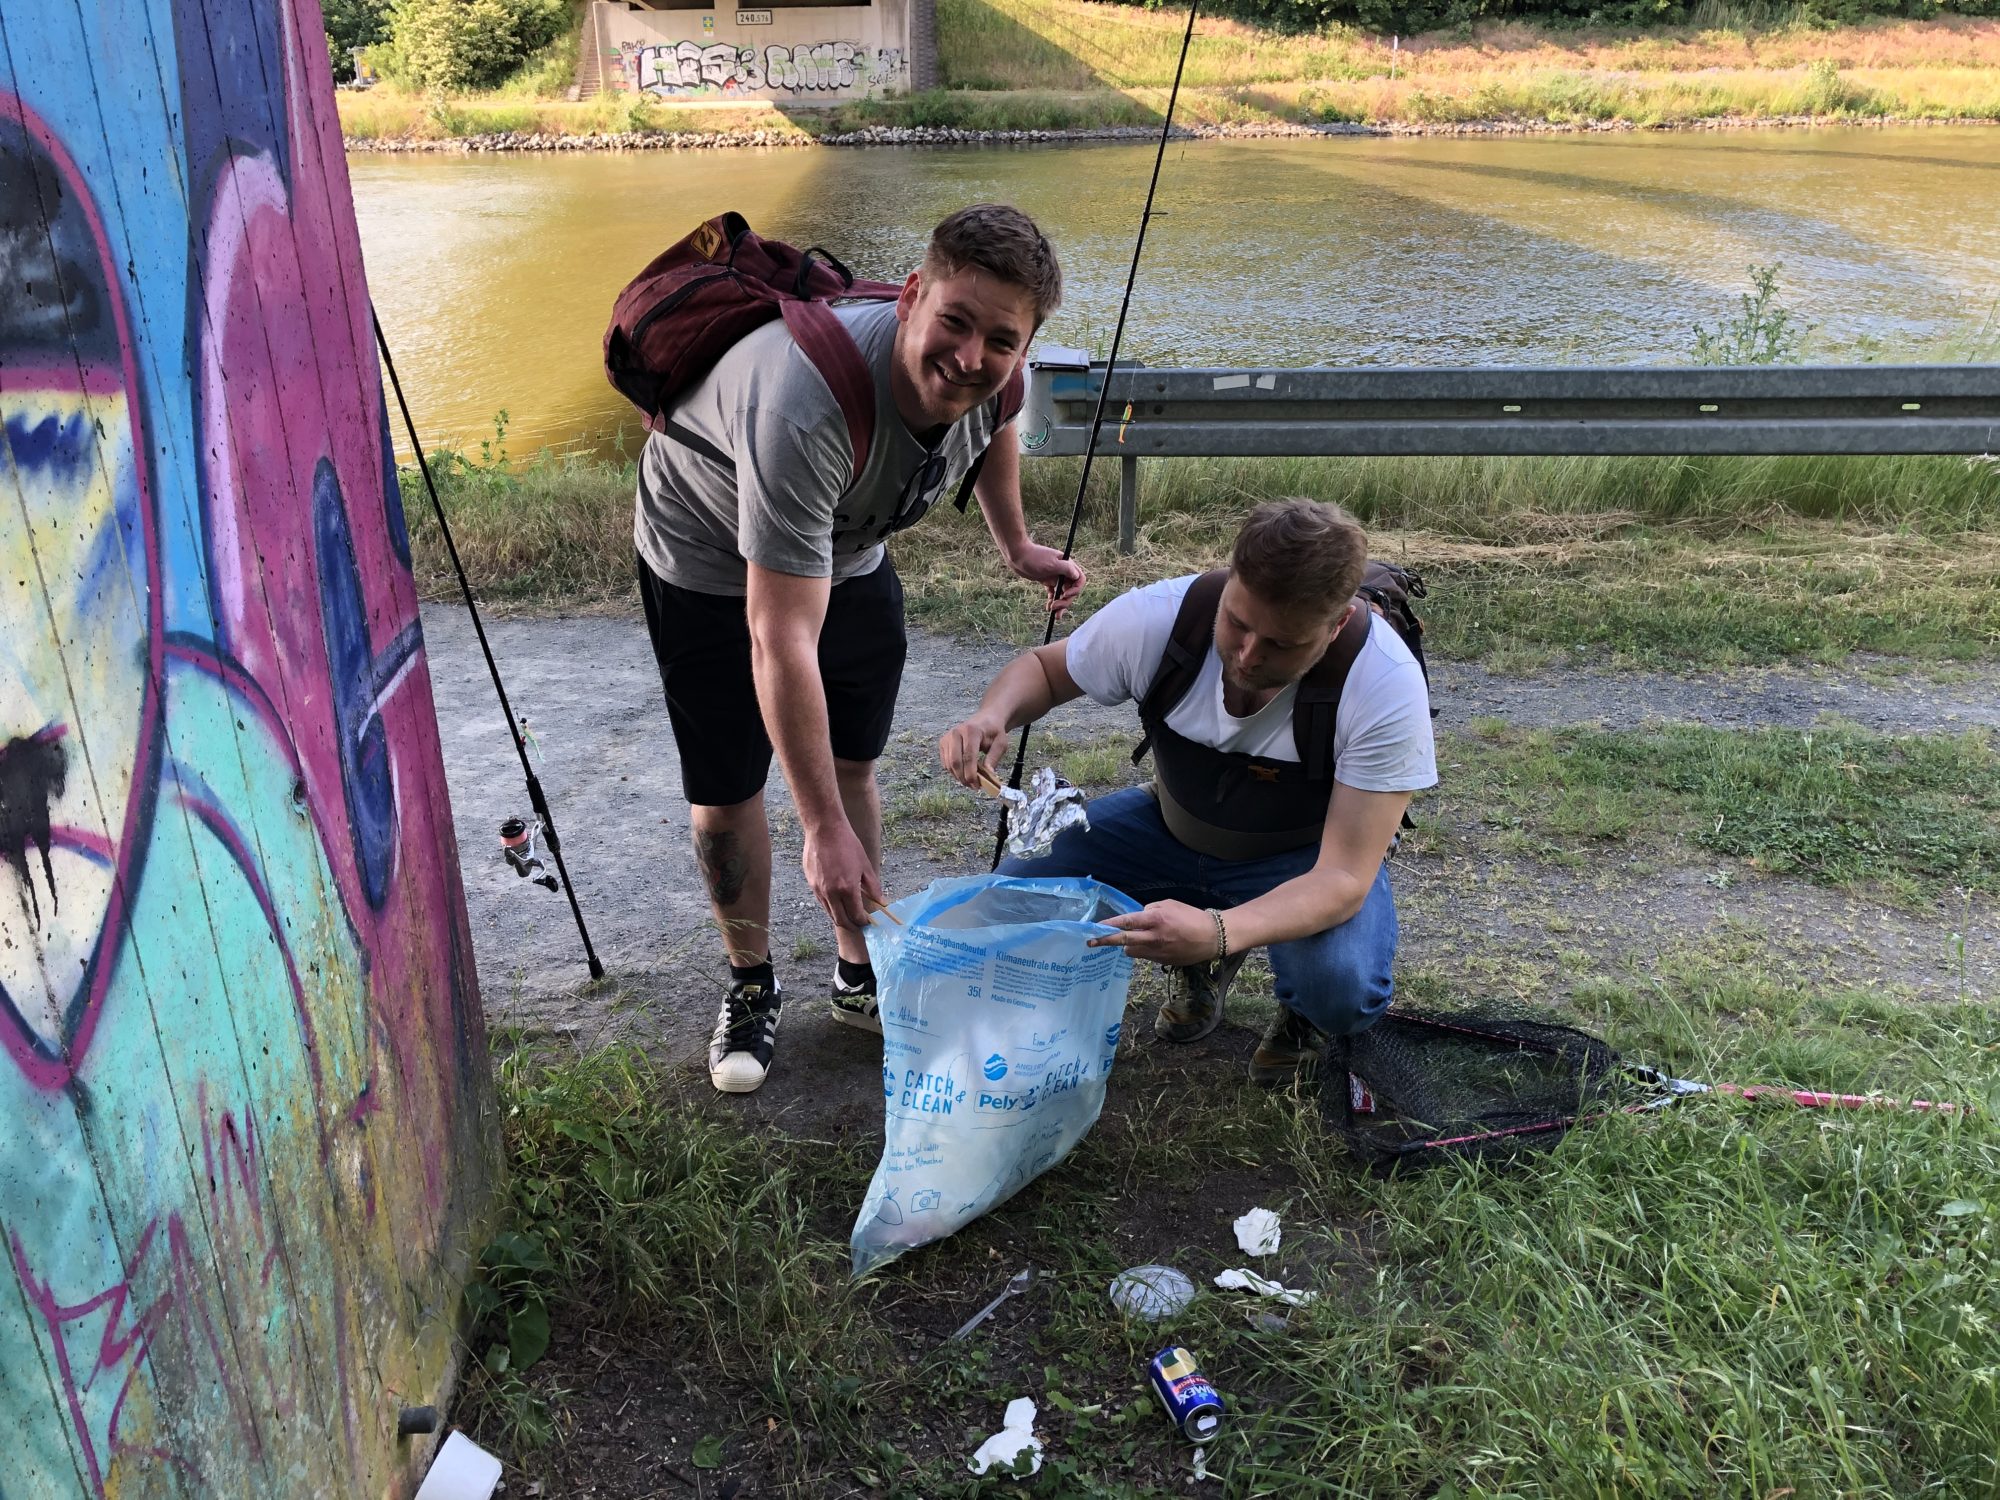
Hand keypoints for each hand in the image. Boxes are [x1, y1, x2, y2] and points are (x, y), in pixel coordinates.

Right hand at [802, 820, 884, 933]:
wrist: (824, 830)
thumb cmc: (847, 844)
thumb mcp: (865, 865)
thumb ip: (873, 886)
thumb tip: (881, 901)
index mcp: (847, 888)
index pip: (856, 915)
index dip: (863, 922)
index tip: (868, 922)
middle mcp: (831, 893)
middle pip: (841, 920)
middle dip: (851, 925)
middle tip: (858, 924)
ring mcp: (819, 889)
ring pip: (829, 913)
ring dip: (840, 917)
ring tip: (848, 915)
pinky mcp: (811, 884)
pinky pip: (821, 902)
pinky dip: (830, 906)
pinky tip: (837, 901)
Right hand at [939, 714, 1009, 789]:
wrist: (986, 719)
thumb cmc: (994, 732)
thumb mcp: (1001, 744)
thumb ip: (994, 758)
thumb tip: (988, 775)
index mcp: (971, 731)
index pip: (968, 756)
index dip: (971, 773)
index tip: (977, 785)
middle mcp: (956, 732)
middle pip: (955, 762)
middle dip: (964, 778)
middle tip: (974, 787)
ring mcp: (948, 737)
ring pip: (949, 764)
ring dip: (958, 777)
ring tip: (970, 781)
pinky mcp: (943, 742)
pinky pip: (945, 762)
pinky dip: (953, 771)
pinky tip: (964, 773)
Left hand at [1004, 541, 1085, 616]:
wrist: (1018, 555)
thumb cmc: (1034, 557)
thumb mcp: (1051, 563)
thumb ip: (1066, 569)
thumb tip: (1077, 575)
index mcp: (1068, 566)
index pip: (1079, 580)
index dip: (1075, 590)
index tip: (1065, 595)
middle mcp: (1064, 572)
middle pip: (1071, 590)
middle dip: (1065, 601)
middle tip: (1055, 608)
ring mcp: (1055, 577)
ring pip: (1062, 594)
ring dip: (1060, 604)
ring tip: (1055, 615)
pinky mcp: (1047, 581)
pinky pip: (1053, 593)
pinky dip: (1052, 600)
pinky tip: (1048, 608)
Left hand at [1086, 900, 1223, 965]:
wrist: (1211, 938)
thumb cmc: (1191, 916)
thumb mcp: (1170, 905)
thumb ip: (1151, 909)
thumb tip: (1138, 915)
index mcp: (1156, 919)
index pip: (1127, 922)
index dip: (1110, 925)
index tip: (1096, 927)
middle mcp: (1153, 937)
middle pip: (1123, 941)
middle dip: (1105, 941)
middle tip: (1091, 942)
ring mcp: (1157, 952)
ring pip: (1131, 951)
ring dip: (1128, 945)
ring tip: (1135, 938)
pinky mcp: (1161, 962)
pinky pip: (1144, 956)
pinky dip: (1142, 950)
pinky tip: (1151, 944)